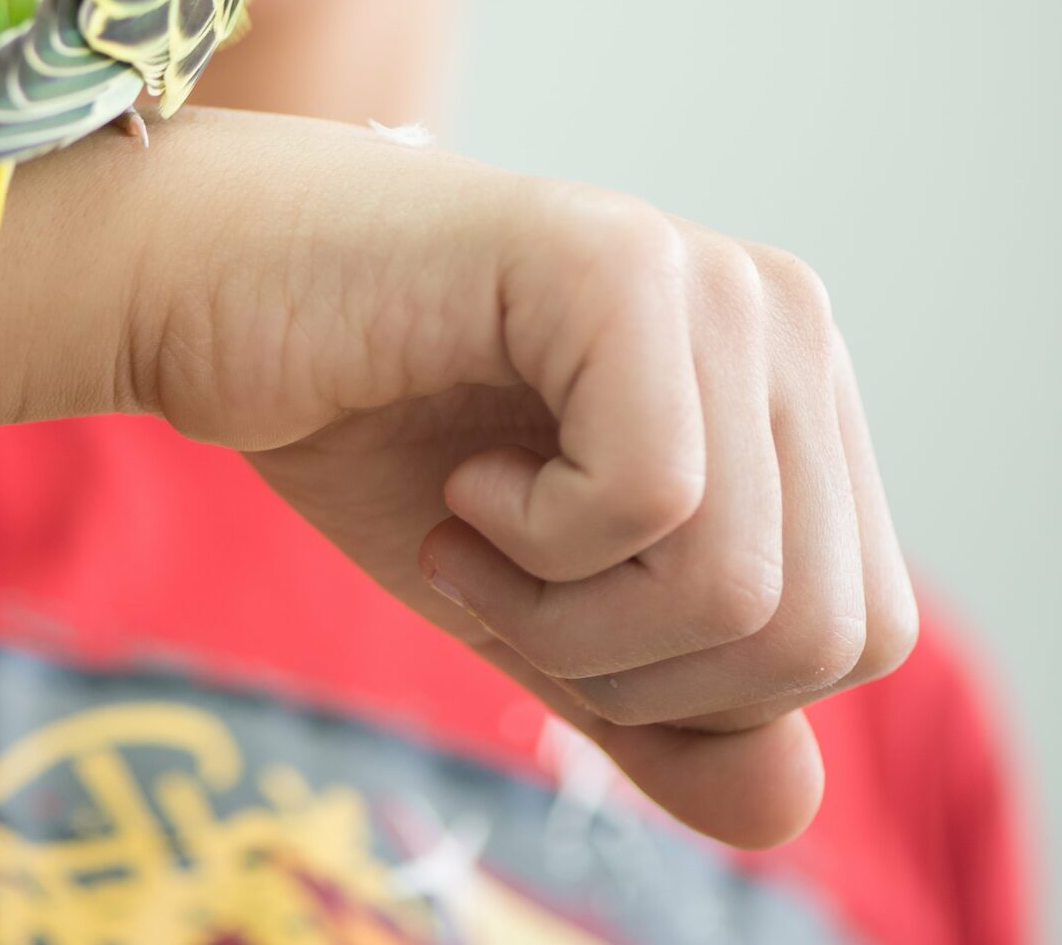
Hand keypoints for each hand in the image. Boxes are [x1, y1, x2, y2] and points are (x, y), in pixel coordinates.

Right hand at [0, 107, 917, 849]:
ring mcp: (708, 277)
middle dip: (632, 664)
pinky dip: (533, 540)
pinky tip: (462, 474)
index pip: (860, 629)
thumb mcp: (533, 609)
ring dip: (567, 613)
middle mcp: (782, 312)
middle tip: (490, 573)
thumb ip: (663, 711)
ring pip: (743, 581)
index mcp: (792, 385)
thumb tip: (789, 807)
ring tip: (466, 526)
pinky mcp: (616, 262)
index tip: (548, 601)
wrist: (209, 293)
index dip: (698, 686)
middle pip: (817, 626)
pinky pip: (652, 497)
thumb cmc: (366, 428)